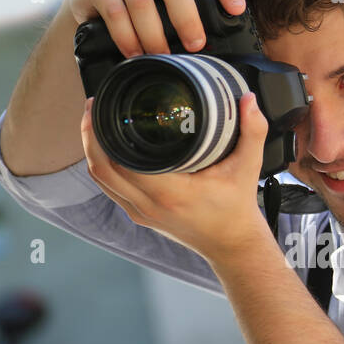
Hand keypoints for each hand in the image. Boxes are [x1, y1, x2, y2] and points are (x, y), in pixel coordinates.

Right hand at [66, 0, 244, 56]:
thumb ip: (189, 7)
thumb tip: (221, 46)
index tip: (238, 10)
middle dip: (187, 21)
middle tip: (195, 47)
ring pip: (143, 4)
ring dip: (155, 37)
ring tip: (162, 58)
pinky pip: (116, 13)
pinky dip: (128, 38)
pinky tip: (135, 54)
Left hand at [81, 91, 272, 261]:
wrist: (231, 244)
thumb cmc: (236, 208)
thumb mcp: (248, 167)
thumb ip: (253, 131)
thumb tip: (249, 100)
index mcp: (170, 192)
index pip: (120, 162)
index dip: (102, 133)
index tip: (102, 107)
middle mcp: (150, 205)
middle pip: (101, 169)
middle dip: (90, 135)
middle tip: (93, 106)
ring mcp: (141, 212)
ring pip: (101, 180)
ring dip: (92, 151)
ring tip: (94, 121)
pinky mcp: (140, 215)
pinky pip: (110, 188)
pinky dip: (102, 167)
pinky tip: (105, 147)